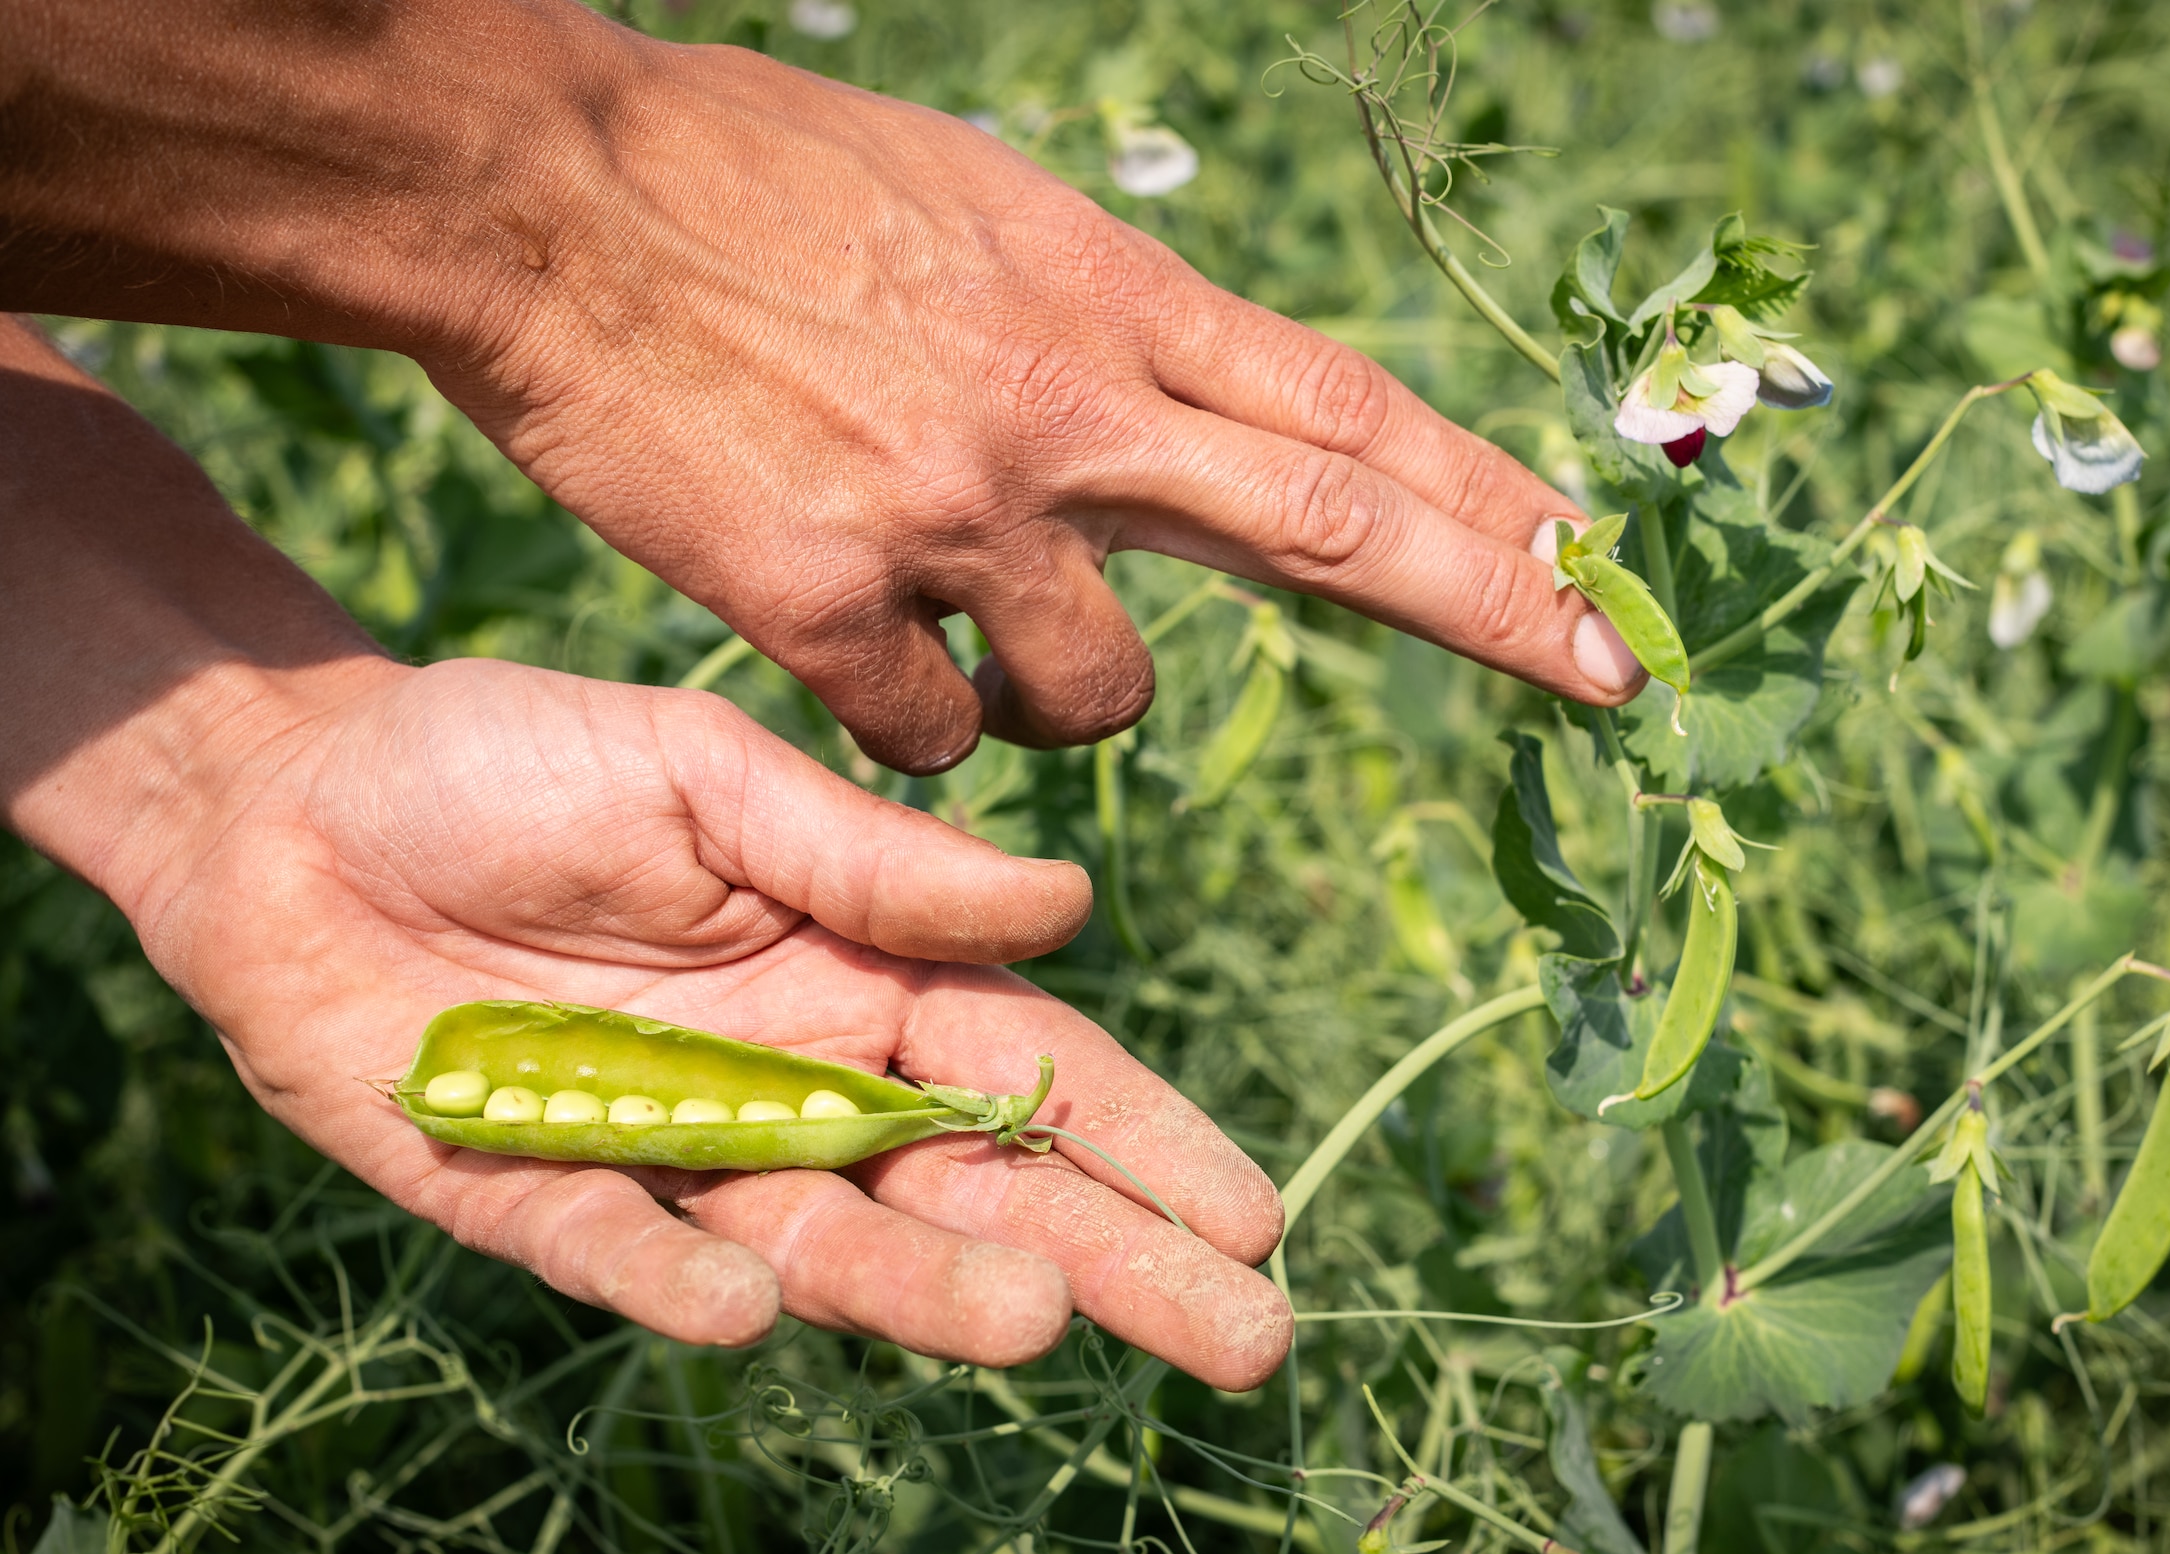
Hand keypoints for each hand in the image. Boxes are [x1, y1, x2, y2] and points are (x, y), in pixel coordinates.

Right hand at [0, 0, 1639, 775]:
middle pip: (1335, 529)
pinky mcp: (829, 602)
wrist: (545, 193)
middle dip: (1493, 608)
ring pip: (1108, 697)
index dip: (1483, 489)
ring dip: (1074, 699)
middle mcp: (1067, 410)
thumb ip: (1101, 324)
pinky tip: (863, 665)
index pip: (1347, 409)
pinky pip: (940, 742)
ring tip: (979, 635)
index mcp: (1106, 297)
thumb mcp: (978, 206)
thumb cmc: (755, 179)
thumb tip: (1187, 416)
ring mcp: (957, 512)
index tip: (1592, 553)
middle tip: (1607, 680)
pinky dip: (926, 731)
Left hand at [0, 320, 1291, 1387]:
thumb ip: (874, 858)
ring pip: (827, 1246)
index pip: (1039, 1074)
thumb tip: (1066, 907)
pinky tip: (751, 1309)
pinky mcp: (534, 1196)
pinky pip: (620, 1255)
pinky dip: (680, 1286)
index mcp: (859, 974)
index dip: (1149, 1147)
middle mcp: (794, 1082)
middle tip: (1240, 1342)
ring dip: (928, 1289)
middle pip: (978, 1193)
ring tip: (1037, 1321)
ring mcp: (674, 1153)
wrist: (293, 805)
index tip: (1259, 1223)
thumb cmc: (514, 764)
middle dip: (1112, 1264)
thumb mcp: (706, 774)